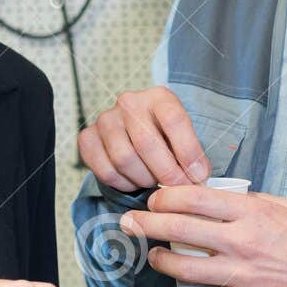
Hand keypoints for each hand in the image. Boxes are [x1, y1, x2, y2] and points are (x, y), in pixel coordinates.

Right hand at [79, 87, 208, 190]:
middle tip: (178, 189)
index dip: (188, 151)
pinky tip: (134, 181)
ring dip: (143, 179)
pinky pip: (105, 171)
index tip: (198, 175)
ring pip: (124, 159)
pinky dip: (123, 184)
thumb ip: (192, 155)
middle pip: (147, 144)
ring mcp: (105, 119)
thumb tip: (199, 177)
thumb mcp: (183, 137)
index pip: (174, 120)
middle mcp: (129, 102)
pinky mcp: (87, 137)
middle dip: (167, 174)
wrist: (133, 132)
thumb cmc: (164, 137)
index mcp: (159, 97)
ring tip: (154, 181)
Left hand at [123, 186, 286, 286]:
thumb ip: (259, 202)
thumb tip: (229, 197)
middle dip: (146, 223)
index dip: (165, 196)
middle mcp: (241, 241)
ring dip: (160, 261)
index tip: (155, 198)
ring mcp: (241, 275)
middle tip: (130, 223)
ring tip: (154, 257)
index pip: (194, 197)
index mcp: (252, 212)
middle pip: (178, 228)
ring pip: (182, 267)